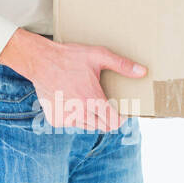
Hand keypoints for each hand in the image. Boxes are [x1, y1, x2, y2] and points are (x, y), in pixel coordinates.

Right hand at [0, 28, 146, 129]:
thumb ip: (122, 65)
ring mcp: (67, 118)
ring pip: (87, 126)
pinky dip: (74, 117)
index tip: (119, 111)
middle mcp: (80, 113)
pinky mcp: (56, 120)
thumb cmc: (70, 56)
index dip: (120, 118)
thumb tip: (143, 72)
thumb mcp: (98, 56)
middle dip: (106, 118)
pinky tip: (72, 101)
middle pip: (103, 127)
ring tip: (86, 100)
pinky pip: (72, 124)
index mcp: (94, 101)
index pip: (115, 123)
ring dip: (91, 118)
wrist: (40, 61)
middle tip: (103, 104)